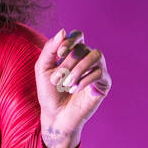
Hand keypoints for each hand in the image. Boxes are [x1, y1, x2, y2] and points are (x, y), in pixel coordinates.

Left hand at [34, 28, 109, 147]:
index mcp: (73, 53)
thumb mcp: (43, 69)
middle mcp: (87, 58)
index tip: (58, 55)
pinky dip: (85, 80)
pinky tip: (74, 90)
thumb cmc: (49, 93)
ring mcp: (97, 69)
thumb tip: (63, 31)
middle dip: (68, 63)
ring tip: (67, 84)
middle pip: (82, 48)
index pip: (77, 35)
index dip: (69, 41)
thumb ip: (50, 49)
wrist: (56, 116)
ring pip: (95, 55)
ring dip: (79, 69)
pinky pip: (99, 72)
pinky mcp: (104, 83)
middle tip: (57, 80)